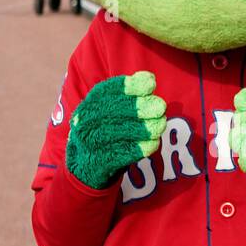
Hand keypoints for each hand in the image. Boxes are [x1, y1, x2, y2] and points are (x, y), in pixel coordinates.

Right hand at [66, 72, 165, 188]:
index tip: (151, 84)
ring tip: (160, 125)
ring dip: (140, 128)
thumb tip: (148, 79)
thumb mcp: (112, 112)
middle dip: (138, 107)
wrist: (86, 167)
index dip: (129, 86)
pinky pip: (118, 154)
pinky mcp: (96, 162)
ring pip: (114, 133)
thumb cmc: (106, 132)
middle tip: (161, 107)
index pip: (106, 91)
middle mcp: (84, 122)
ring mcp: (88, 143)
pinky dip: (137, 149)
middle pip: (110, 111)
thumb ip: (129, 96)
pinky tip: (153, 144)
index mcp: (88, 105)